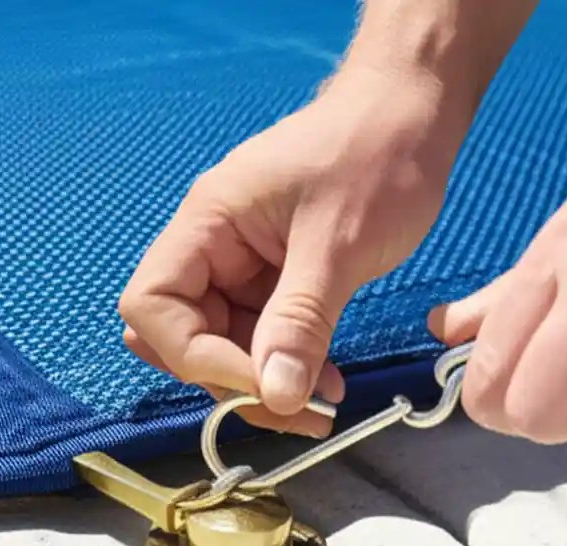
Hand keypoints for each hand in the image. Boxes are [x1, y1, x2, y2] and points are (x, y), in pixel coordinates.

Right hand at [120, 68, 466, 435]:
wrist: (414, 113)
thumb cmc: (375, 157)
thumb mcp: (338, 245)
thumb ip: (300, 320)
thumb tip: (276, 397)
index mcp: (208, 223)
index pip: (153, 305)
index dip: (193, 355)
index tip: (259, 380)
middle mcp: (213, 246)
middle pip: (182, 333)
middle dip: (230, 379)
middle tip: (293, 411)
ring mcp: (242, 265)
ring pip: (225, 344)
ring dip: (266, 381)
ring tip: (324, 403)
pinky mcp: (275, 279)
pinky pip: (263, 335)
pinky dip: (289, 365)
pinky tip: (328, 382)